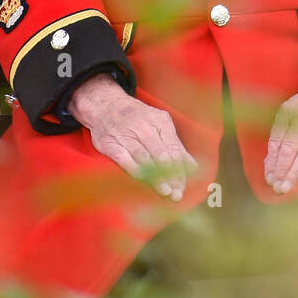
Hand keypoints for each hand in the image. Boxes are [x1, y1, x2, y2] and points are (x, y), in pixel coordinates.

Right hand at [68, 73, 197, 200]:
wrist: (105, 105)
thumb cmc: (137, 117)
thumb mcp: (159, 123)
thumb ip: (175, 145)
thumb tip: (192, 166)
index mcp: (160, 122)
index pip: (174, 150)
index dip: (180, 170)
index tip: (182, 186)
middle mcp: (145, 128)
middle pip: (161, 155)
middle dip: (170, 175)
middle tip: (176, 192)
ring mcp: (127, 135)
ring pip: (145, 158)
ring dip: (155, 176)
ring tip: (164, 191)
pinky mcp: (110, 144)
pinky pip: (124, 158)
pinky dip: (134, 169)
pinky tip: (142, 180)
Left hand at [264, 73, 297, 193]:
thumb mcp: (293, 108)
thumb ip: (283, 130)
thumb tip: (271, 159)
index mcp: (288, 110)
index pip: (277, 139)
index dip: (272, 160)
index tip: (268, 176)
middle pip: (289, 147)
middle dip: (281, 169)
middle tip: (276, 186)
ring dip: (293, 170)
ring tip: (286, 185)